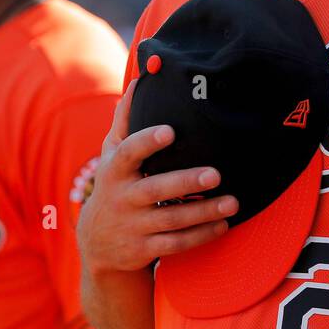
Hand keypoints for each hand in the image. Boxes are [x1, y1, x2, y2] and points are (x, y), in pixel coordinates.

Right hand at [77, 80, 238, 275]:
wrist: (96, 243)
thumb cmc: (114, 185)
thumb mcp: (112, 153)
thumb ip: (125, 120)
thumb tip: (139, 79)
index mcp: (115, 170)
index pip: (129, 152)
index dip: (147, 142)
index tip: (170, 131)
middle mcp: (123, 198)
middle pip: (156, 189)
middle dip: (186, 182)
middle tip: (216, 174)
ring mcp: (133, 226)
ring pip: (172, 219)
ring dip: (204, 212)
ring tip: (232, 202)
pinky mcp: (144, 249)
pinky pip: (176, 243)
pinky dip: (201, 235)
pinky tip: (223, 224)